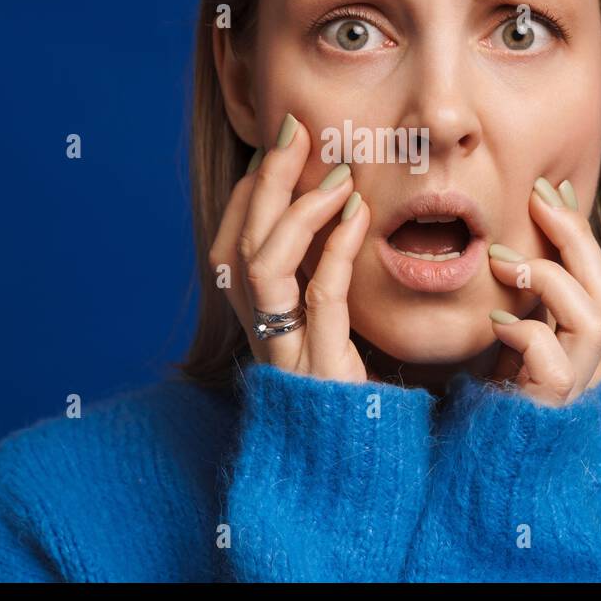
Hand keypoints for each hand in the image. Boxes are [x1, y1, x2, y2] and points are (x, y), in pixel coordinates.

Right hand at [208, 111, 374, 383]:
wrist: (368, 470)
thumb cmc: (359, 398)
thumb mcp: (337, 331)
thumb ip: (327, 279)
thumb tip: (342, 211)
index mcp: (260, 326)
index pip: (232, 245)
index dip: (251, 191)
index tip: (282, 145)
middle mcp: (261, 339)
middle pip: (238, 247)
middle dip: (266, 182)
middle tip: (296, 130)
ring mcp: (286, 357)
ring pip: (260, 269)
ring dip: (295, 211)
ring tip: (337, 174)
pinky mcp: (322, 374)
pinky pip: (319, 298)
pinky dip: (336, 249)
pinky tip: (358, 215)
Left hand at [484, 176, 600, 405]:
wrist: (459, 460)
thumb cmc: (469, 394)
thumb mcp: (493, 332)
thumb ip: (506, 292)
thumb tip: (498, 231)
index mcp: (569, 338)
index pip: (591, 273)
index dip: (577, 227)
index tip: (551, 185)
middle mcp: (580, 362)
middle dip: (575, 235)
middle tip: (535, 197)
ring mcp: (569, 388)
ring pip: (595, 317)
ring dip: (548, 276)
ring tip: (500, 258)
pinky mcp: (546, 410)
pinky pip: (554, 364)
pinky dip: (528, 333)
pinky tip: (495, 321)